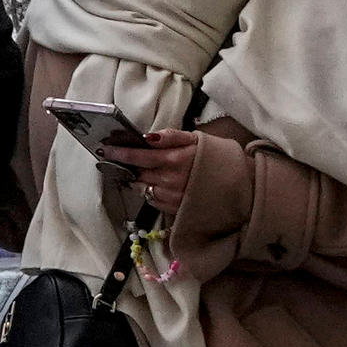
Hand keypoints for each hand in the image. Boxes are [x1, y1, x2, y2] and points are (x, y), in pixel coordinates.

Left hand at [96, 127, 212, 225]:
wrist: (242, 187)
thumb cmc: (217, 159)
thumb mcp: (197, 140)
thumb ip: (170, 136)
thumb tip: (146, 136)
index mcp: (174, 160)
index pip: (137, 156)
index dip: (119, 152)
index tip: (104, 149)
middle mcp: (170, 180)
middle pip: (136, 173)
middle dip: (126, 166)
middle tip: (118, 158)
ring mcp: (171, 197)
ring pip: (142, 187)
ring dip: (137, 179)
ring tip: (138, 171)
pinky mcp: (175, 210)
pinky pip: (152, 200)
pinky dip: (150, 191)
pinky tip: (156, 184)